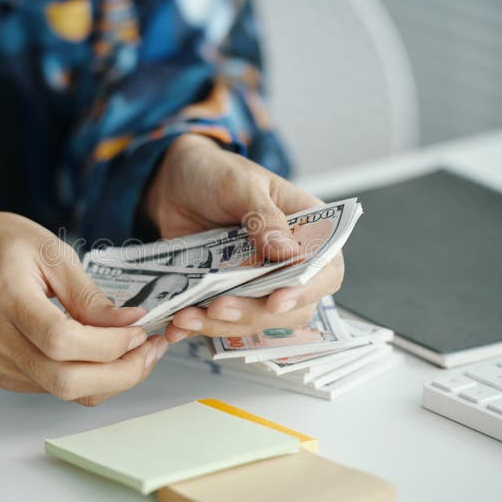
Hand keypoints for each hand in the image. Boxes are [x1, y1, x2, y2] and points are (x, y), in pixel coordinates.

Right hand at [0, 208, 167, 405]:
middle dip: (121, 373)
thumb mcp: (50, 250)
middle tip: (152, 350)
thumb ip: (88, 293)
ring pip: (64, 393)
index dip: (108, 343)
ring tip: (141, 353)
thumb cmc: (1, 244)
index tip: (140, 329)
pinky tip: (109, 356)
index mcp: (5, 295)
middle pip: (64, 380)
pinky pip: (55, 389)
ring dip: (112, 380)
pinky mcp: (4, 373)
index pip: (60, 340)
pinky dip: (91, 379)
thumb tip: (130, 322)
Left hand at [144, 134, 343, 341]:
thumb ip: (264, 217)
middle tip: (218, 307)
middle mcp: (286, 263)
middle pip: (289, 307)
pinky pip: (219, 320)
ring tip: (186, 317)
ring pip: (253, 320)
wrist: (175, 182)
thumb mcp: (240, 185)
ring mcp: (255, 282)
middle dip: (253, 313)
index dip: (307, 290)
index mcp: (306, 230)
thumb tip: (287, 252)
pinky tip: (177, 327)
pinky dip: (198, 327)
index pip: (326, 270)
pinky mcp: (225, 294)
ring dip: (221, 325)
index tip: (277, 300)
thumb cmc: (217, 174)